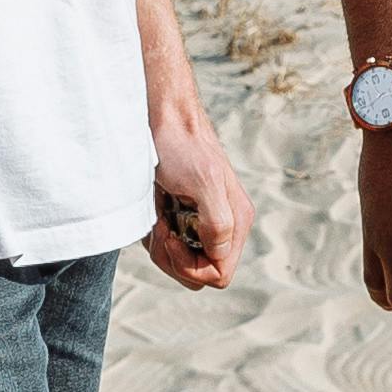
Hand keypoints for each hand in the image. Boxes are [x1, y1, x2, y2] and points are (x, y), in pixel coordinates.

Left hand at [145, 110, 251, 291]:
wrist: (162, 116)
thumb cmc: (179, 145)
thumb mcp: (203, 183)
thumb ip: (219, 223)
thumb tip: (218, 253)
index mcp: (237, 221)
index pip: (220, 274)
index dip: (191, 266)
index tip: (171, 236)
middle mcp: (226, 226)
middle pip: (200, 274)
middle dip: (173, 259)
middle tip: (160, 227)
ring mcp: (205, 223)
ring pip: (184, 263)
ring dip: (163, 247)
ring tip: (156, 216)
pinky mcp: (186, 218)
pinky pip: (172, 246)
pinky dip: (158, 236)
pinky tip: (154, 212)